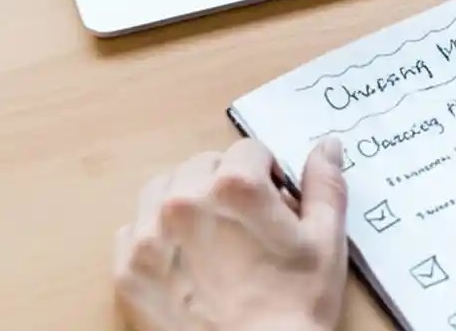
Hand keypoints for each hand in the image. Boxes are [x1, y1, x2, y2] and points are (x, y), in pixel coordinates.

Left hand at [114, 138, 348, 330]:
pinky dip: (156, 237)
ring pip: (163, 190)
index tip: (273, 202)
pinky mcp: (128, 272)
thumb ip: (324, 186)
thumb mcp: (325, 243)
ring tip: (211, 236)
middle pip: (203, 165)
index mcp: (233, 188)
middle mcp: (183, 204)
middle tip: (245, 223)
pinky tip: (184, 260)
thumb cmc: (295, 309)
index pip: (248, 150)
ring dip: (186, 201)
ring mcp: (149, 239)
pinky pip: (133, 230)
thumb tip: (327, 146)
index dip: (267, 174)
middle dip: (225, 184)